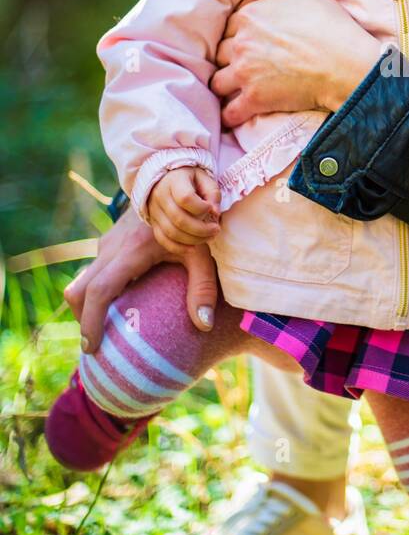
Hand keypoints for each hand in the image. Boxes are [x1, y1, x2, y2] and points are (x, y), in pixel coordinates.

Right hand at [63, 206, 218, 352]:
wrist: (172, 187)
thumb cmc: (191, 222)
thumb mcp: (202, 253)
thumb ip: (204, 288)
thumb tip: (204, 325)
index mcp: (131, 251)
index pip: (100, 291)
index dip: (91, 321)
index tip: (91, 347)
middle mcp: (111, 248)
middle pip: (79, 291)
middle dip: (82, 320)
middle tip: (94, 346)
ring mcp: (105, 244)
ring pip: (80, 282)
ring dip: (85, 307)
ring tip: (102, 330)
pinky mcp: (106, 244)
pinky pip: (90, 274)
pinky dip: (93, 294)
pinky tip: (113, 308)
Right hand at [148, 167, 220, 252]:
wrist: (164, 178)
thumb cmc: (189, 178)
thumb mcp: (203, 177)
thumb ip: (212, 193)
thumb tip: (215, 213)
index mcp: (173, 181)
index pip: (185, 198)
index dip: (202, 208)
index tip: (211, 208)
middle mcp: (160, 196)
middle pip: (179, 219)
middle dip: (202, 229)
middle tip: (216, 229)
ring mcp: (154, 211)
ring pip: (172, 232)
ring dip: (193, 240)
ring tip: (209, 237)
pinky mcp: (153, 223)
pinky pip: (163, 240)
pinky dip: (179, 247)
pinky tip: (194, 248)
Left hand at [211, 0, 381, 126]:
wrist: (344, 63)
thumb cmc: (328, 23)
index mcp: (248, 16)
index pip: (230, 25)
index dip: (240, 33)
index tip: (252, 41)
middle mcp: (241, 44)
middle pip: (221, 52)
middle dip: (230, 58)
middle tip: (246, 63)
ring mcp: (245, 73)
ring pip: (218, 81)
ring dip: (225, 84)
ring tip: (236, 87)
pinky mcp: (255, 100)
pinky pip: (230, 112)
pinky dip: (231, 115)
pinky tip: (235, 114)